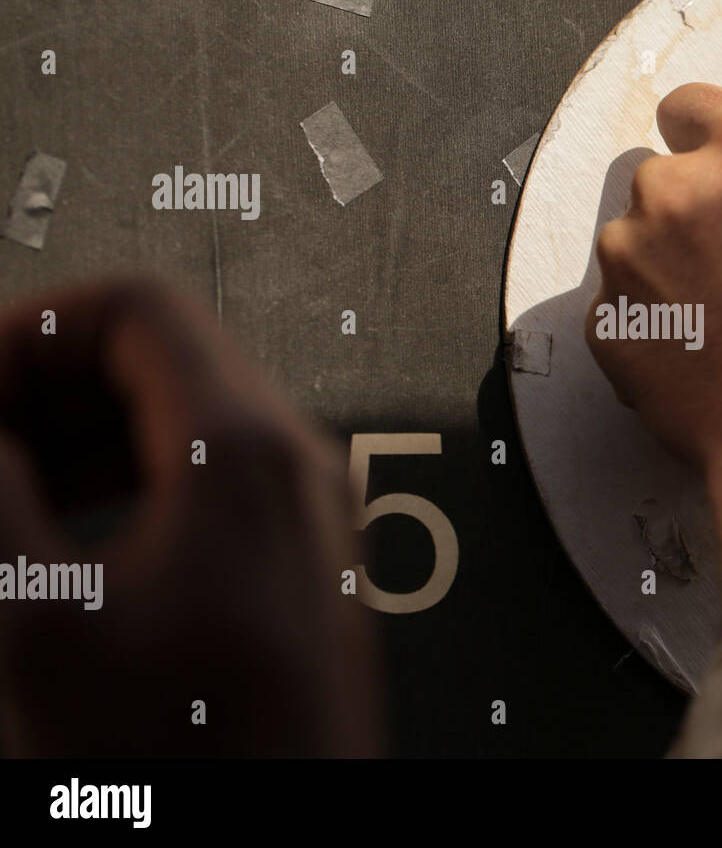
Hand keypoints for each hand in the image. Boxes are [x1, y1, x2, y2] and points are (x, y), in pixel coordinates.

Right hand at [0, 278, 379, 755]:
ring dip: (79, 436)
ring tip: (7, 498)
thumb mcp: (40, 623)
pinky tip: (68, 538)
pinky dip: (127, 480)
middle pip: (159, 356)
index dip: (29, 330)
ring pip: (183, 417)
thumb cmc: (191, 760)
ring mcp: (309, 508)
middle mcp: (297, 463)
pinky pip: (210, 476)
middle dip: (44, 386)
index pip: (135, 307)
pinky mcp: (303, 555)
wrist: (285, 833)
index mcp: (245, 450)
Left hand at [586, 83, 721, 625]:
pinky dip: (644, 330)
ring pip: (632, 246)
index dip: (698, 134)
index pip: (692, 106)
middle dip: (686, 219)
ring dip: (659, 273)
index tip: (699, 156)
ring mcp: (631, 254)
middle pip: (661, 182)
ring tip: (714, 328)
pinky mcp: (604, 319)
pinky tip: (691, 364)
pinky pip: (618, 310)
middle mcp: (679, 189)